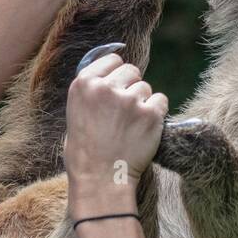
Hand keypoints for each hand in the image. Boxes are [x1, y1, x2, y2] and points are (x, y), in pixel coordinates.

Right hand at [64, 50, 168, 218]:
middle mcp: (106, 88)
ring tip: (130, 125)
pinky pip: (161, 101)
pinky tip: (144, 128)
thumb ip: (93, 91)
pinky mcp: (151, 114)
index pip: (112, 59)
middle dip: (131, 85)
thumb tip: (112, 75)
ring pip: (146, 87)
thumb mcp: (76, 112)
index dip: (117, 72)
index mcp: (83, 84)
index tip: (118, 84)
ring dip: (143, 102)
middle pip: (132, 70)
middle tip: (125, 109)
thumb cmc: (85, 151)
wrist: (101, 179)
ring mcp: (130, 100)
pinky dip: (157, 113)